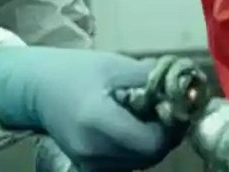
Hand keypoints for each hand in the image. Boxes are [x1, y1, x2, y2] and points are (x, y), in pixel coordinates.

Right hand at [0, 46, 178, 171]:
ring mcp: (88, 163)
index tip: (172, 106)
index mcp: (98, 120)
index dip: (170, 126)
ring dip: (152, 143)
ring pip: (140, 163)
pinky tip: (132, 128)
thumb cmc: (78, 71)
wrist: (39, 89)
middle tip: (165, 109)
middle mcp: (92, 149)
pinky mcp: (87, 168)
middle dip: (165, 134)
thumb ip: (153, 81)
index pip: (151, 142)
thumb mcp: (118, 67)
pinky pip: (126, 165)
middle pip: (149, 156)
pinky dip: (137, 150)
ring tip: (147, 116)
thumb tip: (190, 90)